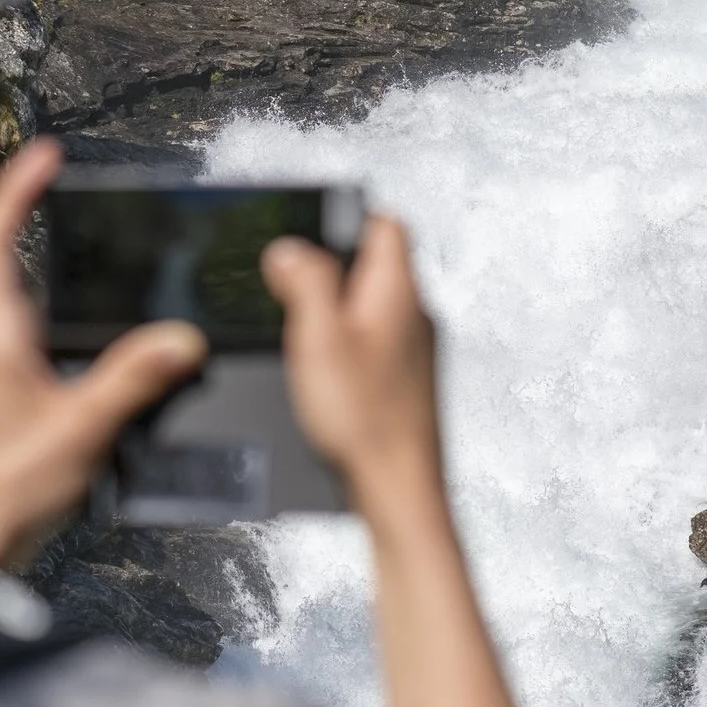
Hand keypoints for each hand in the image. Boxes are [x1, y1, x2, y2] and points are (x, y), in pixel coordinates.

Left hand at [0, 139, 206, 577]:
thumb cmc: (1, 491)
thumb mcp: (79, 429)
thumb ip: (132, 380)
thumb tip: (183, 336)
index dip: (16, 189)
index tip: (47, 154)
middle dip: (24, 204)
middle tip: (60, 173)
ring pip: (13, 287)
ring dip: (37, 249)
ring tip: (80, 224)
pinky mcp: (7, 389)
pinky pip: (29, 323)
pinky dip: (53, 296)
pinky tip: (88, 307)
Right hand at [262, 216, 449, 535]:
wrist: (399, 488)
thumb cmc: (365, 420)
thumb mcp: (317, 338)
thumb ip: (305, 282)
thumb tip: (288, 248)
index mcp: (398, 291)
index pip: (386, 224)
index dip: (346, 218)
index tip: (309, 233)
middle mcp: (417, 315)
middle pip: (377, 265)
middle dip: (332, 270)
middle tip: (293, 290)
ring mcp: (417, 350)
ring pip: (375, 307)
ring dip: (339, 312)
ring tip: (305, 336)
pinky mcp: (408, 382)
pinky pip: (376, 343)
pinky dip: (348, 345)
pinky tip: (325, 374)